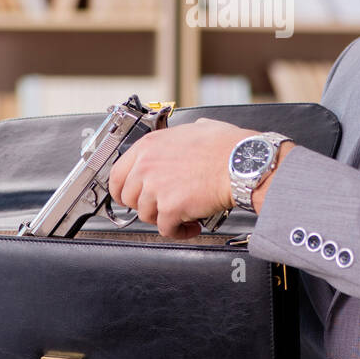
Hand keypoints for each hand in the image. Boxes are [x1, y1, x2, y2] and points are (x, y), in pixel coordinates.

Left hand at [108, 118, 253, 240]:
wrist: (242, 164)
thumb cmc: (226, 146)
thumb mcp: (197, 128)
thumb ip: (180, 137)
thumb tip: (184, 138)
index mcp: (149, 146)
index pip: (117, 174)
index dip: (122, 190)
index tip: (128, 197)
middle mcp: (147, 166)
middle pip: (129, 198)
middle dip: (145, 205)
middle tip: (161, 206)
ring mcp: (156, 188)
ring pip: (146, 215)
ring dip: (163, 218)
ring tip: (181, 215)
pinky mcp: (170, 208)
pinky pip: (165, 229)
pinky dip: (179, 231)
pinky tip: (191, 225)